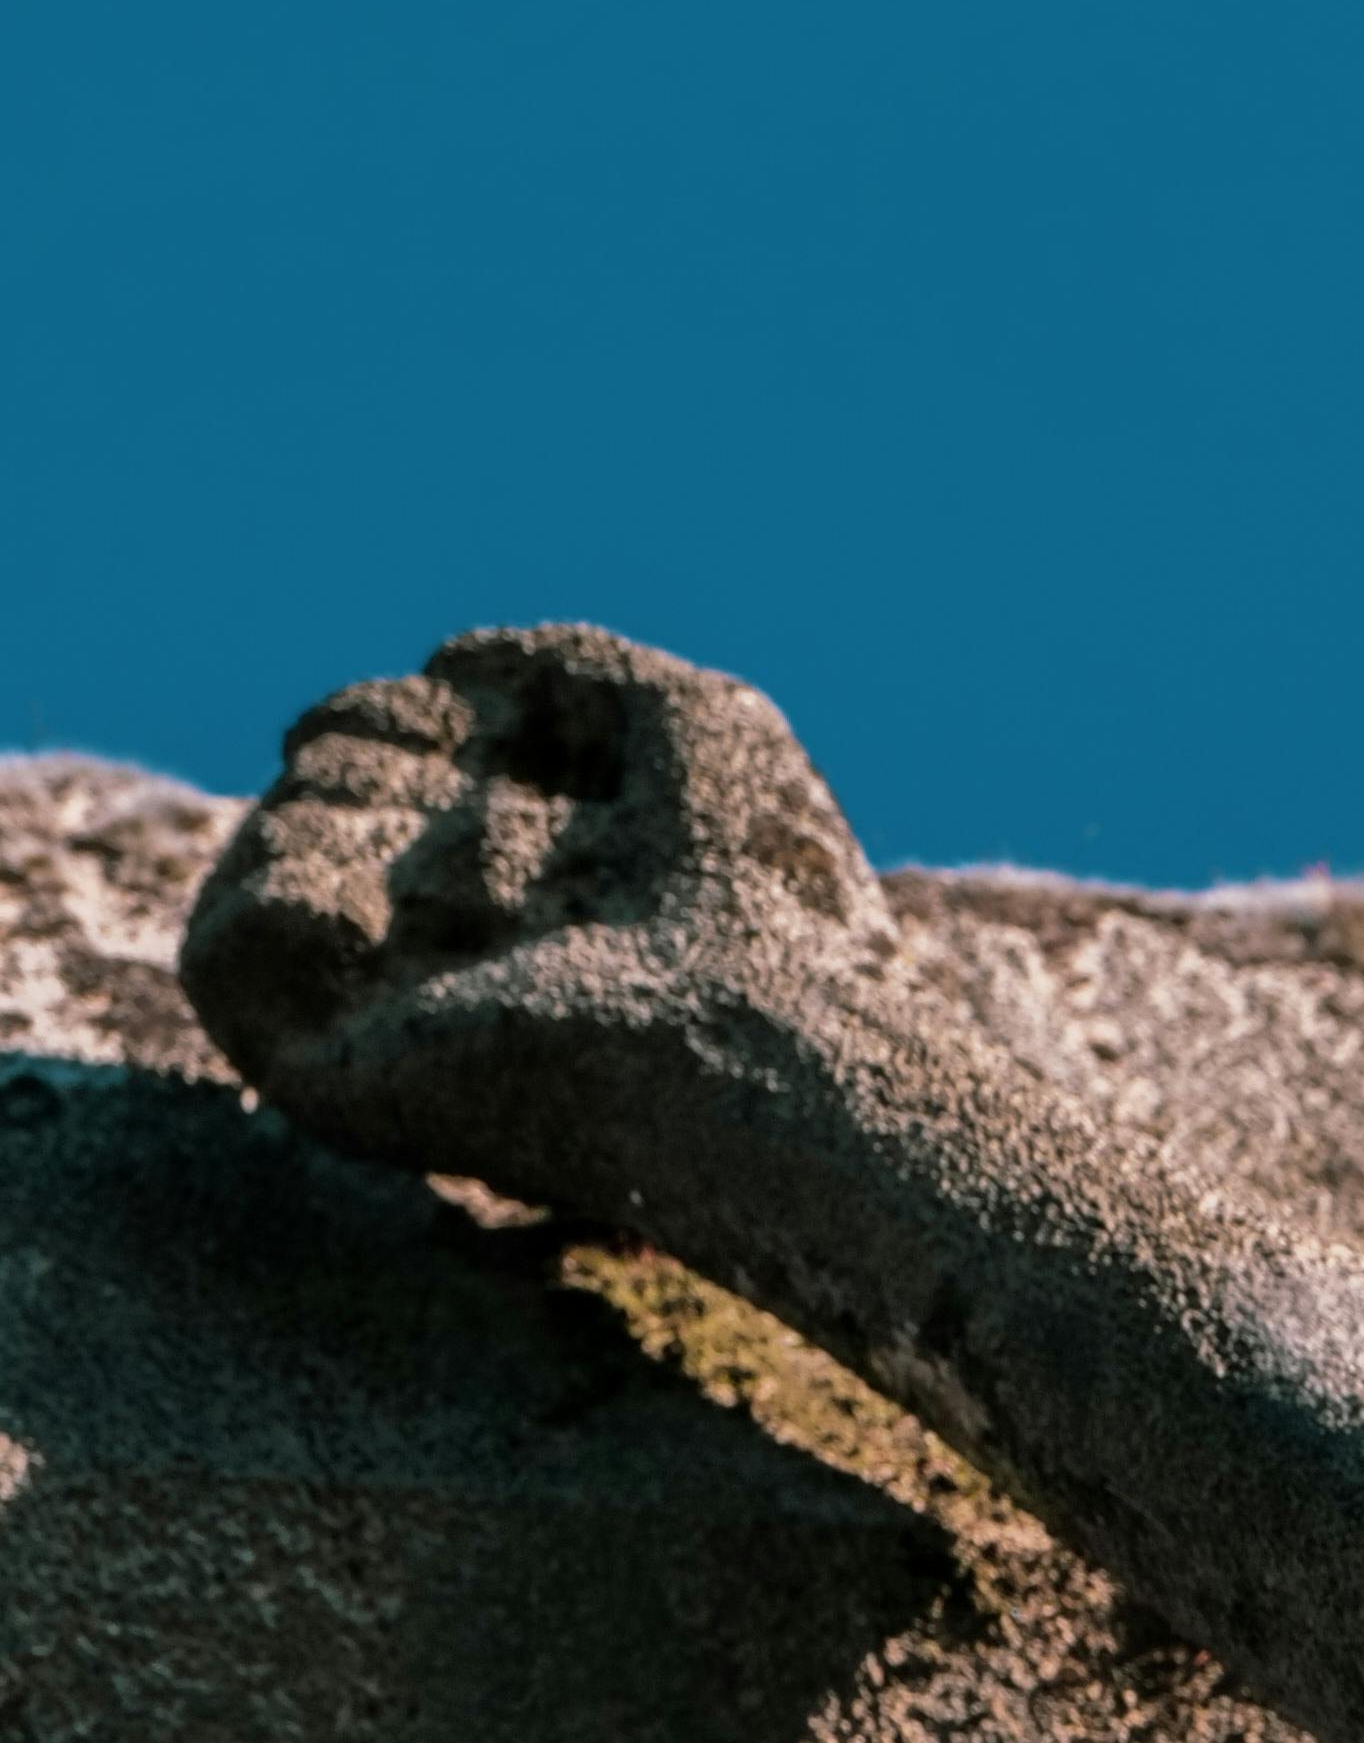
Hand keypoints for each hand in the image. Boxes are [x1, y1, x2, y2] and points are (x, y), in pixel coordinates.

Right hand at [183, 624, 897, 1213]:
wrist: (764, 1031)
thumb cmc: (759, 895)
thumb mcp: (692, 724)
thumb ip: (571, 667)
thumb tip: (445, 669)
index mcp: (519, 863)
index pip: (385, 750)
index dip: (406, 712)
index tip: (474, 718)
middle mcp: (447, 935)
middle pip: (319, 782)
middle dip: (368, 748)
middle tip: (478, 809)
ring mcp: (385, 1007)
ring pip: (271, 852)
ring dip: (335, 809)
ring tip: (457, 867)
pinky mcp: (333, 1076)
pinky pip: (221, 959)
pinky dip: (269, 894)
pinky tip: (362, 898)